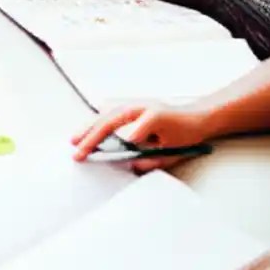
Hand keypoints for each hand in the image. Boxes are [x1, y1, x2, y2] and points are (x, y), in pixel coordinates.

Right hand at [71, 103, 210, 172]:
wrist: (196, 116)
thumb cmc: (185, 133)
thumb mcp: (173, 151)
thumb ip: (152, 160)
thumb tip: (130, 164)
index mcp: (154, 116)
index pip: (133, 129)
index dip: (119, 140)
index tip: (110, 153)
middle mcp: (140, 107)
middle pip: (110, 120)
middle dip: (91, 137)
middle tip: (78, 152)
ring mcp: (133, 105)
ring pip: (104, 115)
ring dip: (88, 127)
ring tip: (73, 140)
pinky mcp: (129, 107)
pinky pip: (107, 112)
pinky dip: (95, 121)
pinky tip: (86, 130)